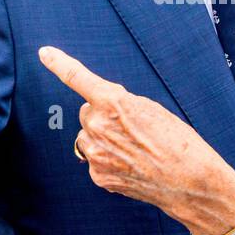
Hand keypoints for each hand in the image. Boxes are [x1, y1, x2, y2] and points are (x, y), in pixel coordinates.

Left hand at [39, 45, 234, 234]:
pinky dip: (108, 158)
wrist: (189, 182)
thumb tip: (103, 107)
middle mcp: (98, 127)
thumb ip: (121, 103)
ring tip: (133, 148)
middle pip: (87, 112)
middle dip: (102, 115)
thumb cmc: (178, 141)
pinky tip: (130, 163)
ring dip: (103, 138)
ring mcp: (96, 154)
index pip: (78, 78)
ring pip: (88, 137)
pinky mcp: (98, 175)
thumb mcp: (151, 109)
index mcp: (112, 103)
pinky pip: (94, 158)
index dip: (59, 63)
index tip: (45, 53)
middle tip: (131, 128)